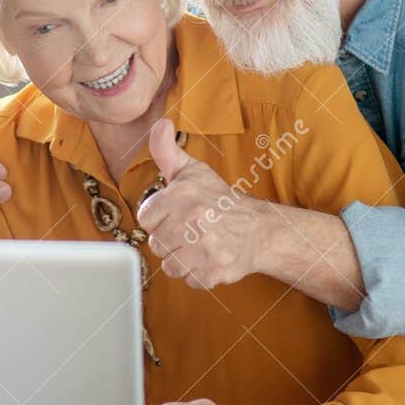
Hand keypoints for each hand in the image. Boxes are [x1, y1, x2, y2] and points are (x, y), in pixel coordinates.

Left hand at [137, 118, 266, 289]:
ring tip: (198, 245)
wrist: (259, 229)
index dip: (160, 219)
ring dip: (182, 259)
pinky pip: (189, 280)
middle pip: (156, 244)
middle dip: (171, 240)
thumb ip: (166, 150)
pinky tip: (209, 258)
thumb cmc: (219, 200)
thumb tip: (161, 123)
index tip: (177, 215)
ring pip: (169, 265)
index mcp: (182, 194)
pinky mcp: (215, 270)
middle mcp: (193, 219)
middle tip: (191, 230)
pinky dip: (198, 274)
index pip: (146, 219)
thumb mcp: (192, 171)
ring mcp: (205, 247)